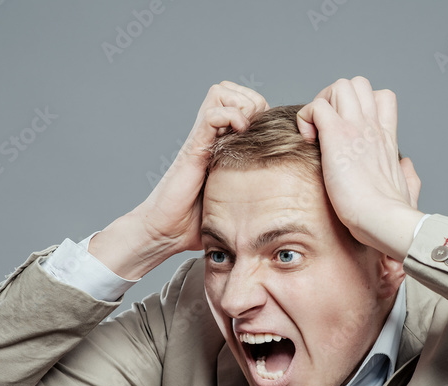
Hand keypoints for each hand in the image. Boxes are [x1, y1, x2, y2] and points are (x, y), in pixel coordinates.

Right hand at [93, 81, 267, 278]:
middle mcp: (210, 136)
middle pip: (232, 90)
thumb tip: (281, 212)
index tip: (269, 136)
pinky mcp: (194, 148)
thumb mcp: (235, 205)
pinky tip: (237, 135)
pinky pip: (211, 115)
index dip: (261, 112)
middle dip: (252, 102)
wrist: (166, 232)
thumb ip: (254, 199)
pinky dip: (229, 117)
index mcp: (221, 145)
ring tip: (246, 130)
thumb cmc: (196, 223)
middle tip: (258, 129)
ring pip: (221, 93)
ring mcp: (201, 139)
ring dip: (240, 105)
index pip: (244, 105)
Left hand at [296, 76, 422, 259]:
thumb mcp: (406, 188)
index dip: (361, 104)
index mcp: (386, 138)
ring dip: (322, 102)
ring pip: (339, 86)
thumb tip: (407, 167)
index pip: (381, 98)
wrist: (384, 219)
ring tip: (317, 131)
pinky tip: (308, 140)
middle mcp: (372, 127)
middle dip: (336, 98)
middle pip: (358, 84)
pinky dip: (307, 117)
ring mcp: (355, 128)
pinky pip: (316, 106)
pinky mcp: (337, 136)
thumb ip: (408, 175)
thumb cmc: (391, 213)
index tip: (347, 130)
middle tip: (326, 127)